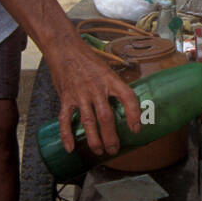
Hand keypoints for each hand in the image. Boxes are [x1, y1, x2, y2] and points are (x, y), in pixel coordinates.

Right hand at [47, 37, 141, 155]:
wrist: (65, 49)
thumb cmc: (88, 60)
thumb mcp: (107, 69)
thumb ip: (114, 87)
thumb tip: (126, 105)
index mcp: (111, 80)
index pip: (128, 97)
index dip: (134, 114)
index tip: (136, 129)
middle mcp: (97, 88)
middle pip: (106, 117)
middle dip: (111, 136)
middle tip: (114, 149)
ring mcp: (80, 94)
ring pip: (88, 121)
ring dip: (94, 139)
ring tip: (99, 151)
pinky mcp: (66, 97)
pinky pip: (66, 119)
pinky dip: (67, 135)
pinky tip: (70, 148)